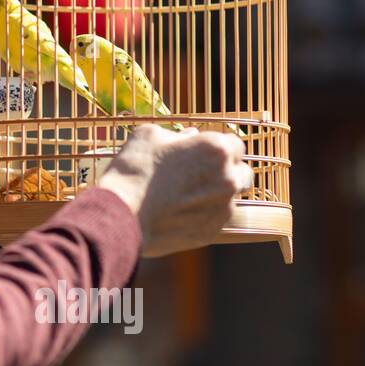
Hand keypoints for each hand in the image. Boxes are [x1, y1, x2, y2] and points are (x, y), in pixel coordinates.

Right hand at [97, 125, 250, 257]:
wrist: (122, 215)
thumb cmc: (134, 169)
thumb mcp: (149, 135)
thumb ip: (176, 134)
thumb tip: (189, 137)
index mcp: (217, 149)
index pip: (236, 144)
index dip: (218, 148)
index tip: (202, 153)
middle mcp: (228, 179)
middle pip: (242, 173)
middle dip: (227, 172)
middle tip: (199, 174)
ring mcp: (223, 208)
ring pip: (230, 198)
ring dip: (215, 195)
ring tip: (185, 196)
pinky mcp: (212, 232)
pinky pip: (216, 220)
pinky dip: (204, 215)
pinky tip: (179, 213)